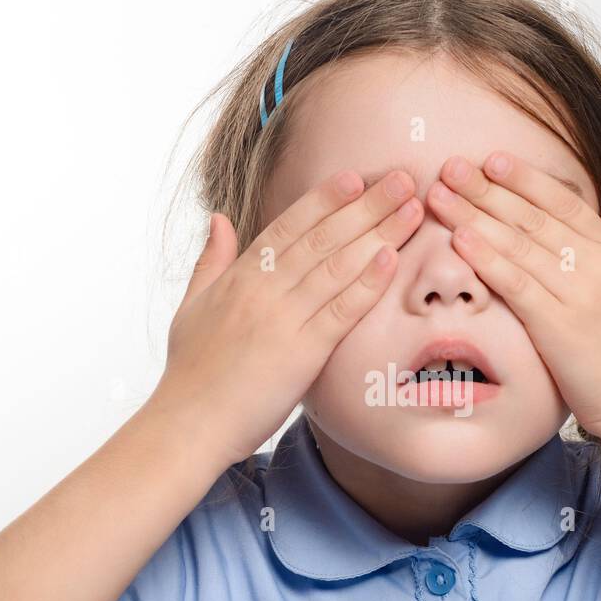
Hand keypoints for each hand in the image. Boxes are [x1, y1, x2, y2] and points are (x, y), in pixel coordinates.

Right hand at [145, 169, 423, 469]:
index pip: (289, 226)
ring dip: (378, 233)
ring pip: (337, 266)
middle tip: (403, 179)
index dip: (325, 199)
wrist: (188, 424)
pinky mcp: (300, 353)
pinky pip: (340, 311)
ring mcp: (282, 319)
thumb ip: (211, 261)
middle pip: (322, 237)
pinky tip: (391, 260)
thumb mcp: (192, 306)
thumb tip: (218, 219)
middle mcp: (263, 290)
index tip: (356, 177)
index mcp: (239, 276)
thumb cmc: (190, 372)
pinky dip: (367, 284)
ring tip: (411, 208)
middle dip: (366, 205)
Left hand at [424, 151, 600, 444]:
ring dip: (474, 215)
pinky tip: (460, 239)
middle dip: (487, 189)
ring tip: (441, 195)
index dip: (524, 179)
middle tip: (451, 166)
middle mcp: (596, 264)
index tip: (491, 159)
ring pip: (518, 244)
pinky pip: (516, 283)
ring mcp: (578, 292)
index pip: (563, 202)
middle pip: (533, 216)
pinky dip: (486, 258)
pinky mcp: (558, 324)